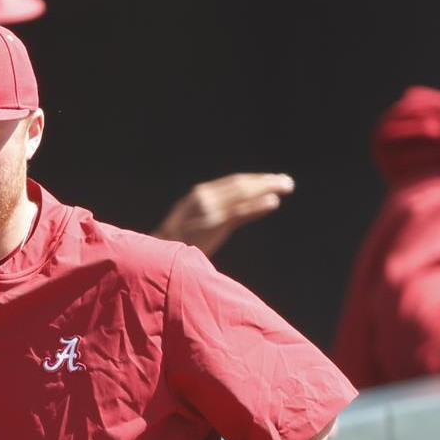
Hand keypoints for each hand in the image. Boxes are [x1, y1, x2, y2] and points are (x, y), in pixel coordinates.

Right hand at [153, 173, 294, 256]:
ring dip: (267, 188)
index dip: (254, 180)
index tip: (272, 180)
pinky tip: (273, 202)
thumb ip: (207, 214)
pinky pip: (239, 212)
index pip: (231, 182)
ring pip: (242, 194)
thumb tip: (228, 214)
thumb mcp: (189, 223)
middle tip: (286, 182)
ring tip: (286, 187)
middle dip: (265, 181)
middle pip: (240, 184)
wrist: (152, 259)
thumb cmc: (171, 247)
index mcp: (197, 196)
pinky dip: (257, 205)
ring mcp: (207, 210)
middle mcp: (202, 198)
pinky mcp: (212, 224)